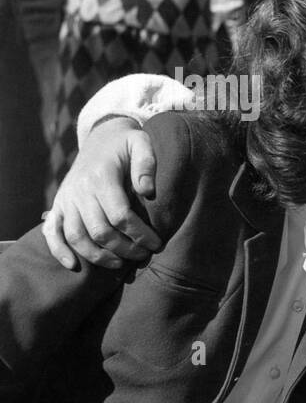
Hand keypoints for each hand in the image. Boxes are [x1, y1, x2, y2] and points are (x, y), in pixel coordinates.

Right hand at [42, 119, 160, 270]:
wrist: (101, 138)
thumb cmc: (126, 145)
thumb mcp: (141, 144)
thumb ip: (146, 164)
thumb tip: (147, 191)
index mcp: (102, 177)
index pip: (121, 215)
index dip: (140, 234)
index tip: (157, 244)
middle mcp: (80, 190)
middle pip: (100, 231)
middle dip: (124, 249)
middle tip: (143, 256)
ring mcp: (66, 198)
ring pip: (76, 236)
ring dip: (98, 255)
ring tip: (119, 264)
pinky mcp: (58, 205)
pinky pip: (51, 231)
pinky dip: (59, 250)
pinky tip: (73, 265)